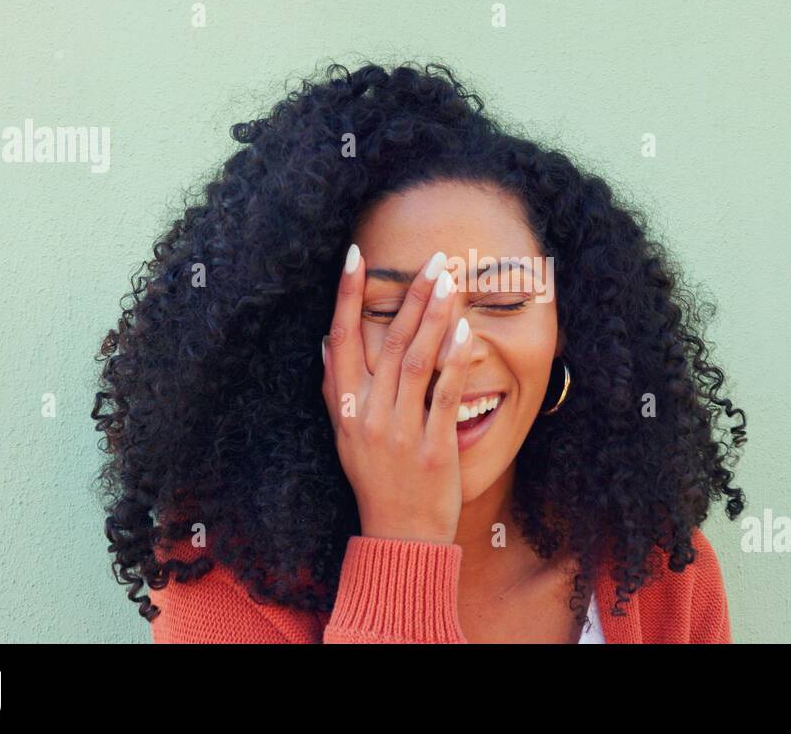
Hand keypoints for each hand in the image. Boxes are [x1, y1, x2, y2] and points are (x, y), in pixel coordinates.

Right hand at [320, 244, 473, 545]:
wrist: (399, 536)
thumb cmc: (375, 481)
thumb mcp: (345, 434)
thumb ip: (336, 388)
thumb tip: (326, 344)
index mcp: (346, 407)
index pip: (340, 338)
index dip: (346, 295)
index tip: (354, 255)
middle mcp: (368, 415)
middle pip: (387, 341)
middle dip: (410, 295)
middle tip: (434, 258)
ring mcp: (400, 431)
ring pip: (415, 361)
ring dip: (433, 318)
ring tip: (450, 281)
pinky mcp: (433, 448)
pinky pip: (444, 395)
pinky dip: (454, 361)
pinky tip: (465, 331)